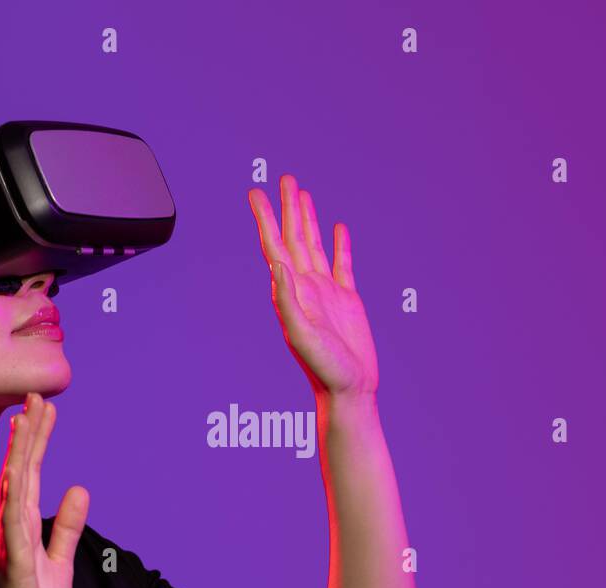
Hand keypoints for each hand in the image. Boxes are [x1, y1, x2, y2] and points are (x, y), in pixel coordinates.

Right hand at [0, 393, 88, 587]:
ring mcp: (10, 544)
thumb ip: (67, 526)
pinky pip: (14, 527)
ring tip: (26, 419)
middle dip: (29, 433)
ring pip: (15, 489)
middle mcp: (12, 527)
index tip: (43, 408)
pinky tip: (17, 474)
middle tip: (35, 395)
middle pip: (20, 471)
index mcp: (23, 524)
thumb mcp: (61, 559)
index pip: (29, 473)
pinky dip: (15, 499)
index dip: (36, 441)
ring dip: (21, 454)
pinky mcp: (14, 565)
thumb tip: (79, 489)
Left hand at [247, 173, 377, 397]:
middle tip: (283, 179)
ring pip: (314, 246)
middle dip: (288, 209)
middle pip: (294, 238)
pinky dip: (339, 244)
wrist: (349, 390)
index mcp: (291, 293)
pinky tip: (338, 229)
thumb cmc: (324, 369)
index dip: (265, 219)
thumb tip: (278, 265)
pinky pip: (342, 264)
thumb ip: (288, 301)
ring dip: (307, 220)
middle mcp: (305, 288)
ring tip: (302, 194)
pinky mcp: (347, 300)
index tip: (256, 194)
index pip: (275, 247)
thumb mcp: (302, 335)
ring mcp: (326, 292)